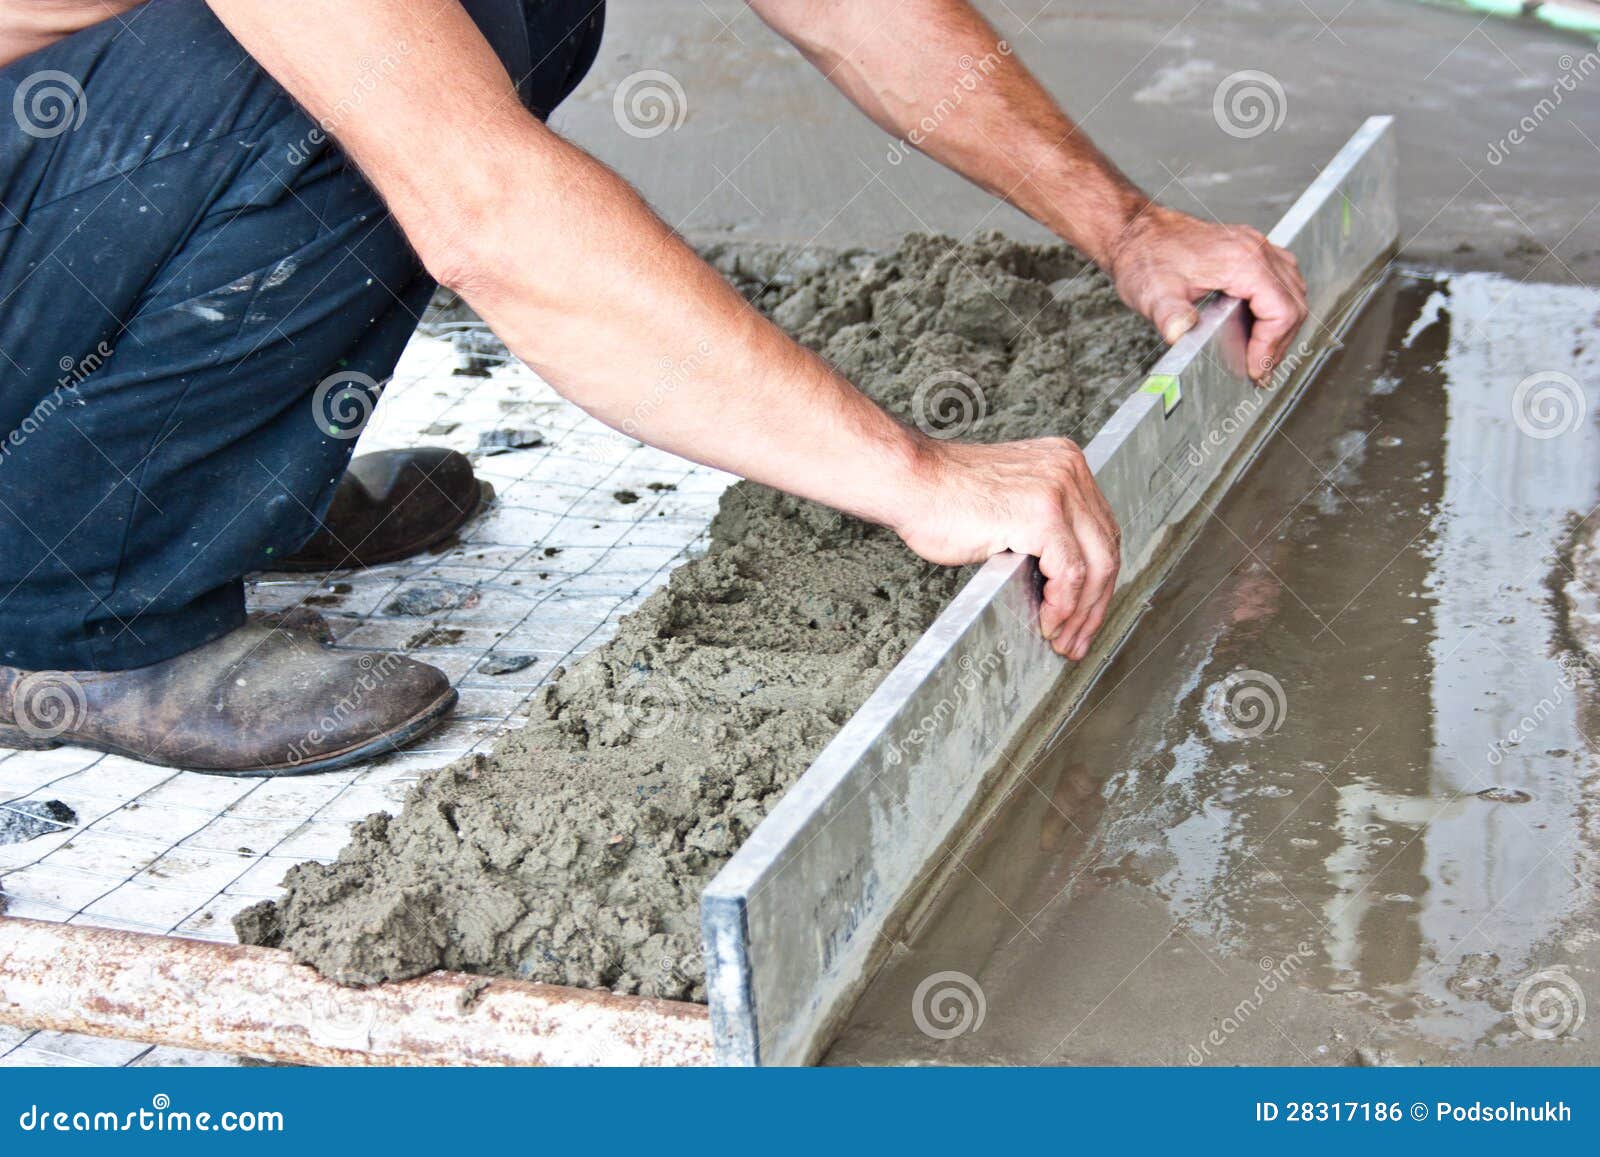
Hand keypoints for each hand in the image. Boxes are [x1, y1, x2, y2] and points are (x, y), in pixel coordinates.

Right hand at [892, 437, 1119, 660]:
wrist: (911, 482)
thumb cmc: (944, 497)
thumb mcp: (1011, 503)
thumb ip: (1043, 527)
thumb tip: (1063, 580)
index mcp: (1065, 463)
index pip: (1101, 531)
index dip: (1097, 581)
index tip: (1086, 614)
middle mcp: (1069, 470)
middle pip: (1105, 549)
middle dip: (1095, 603)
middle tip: (1079, 638)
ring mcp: (1059, 490)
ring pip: (1095, 565)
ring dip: (1081, 612)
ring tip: (1063, 639)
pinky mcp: (1042, 515)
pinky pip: (1069, 573)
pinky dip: (1063, 606)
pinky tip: (1048, 622)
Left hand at [1106, 204, 1307, 381]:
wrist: (1137, 233)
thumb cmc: (1146, 257)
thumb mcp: (1154, 292)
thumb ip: (1169, 315)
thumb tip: (1180, 334)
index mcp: (1242, 261)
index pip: (1281, 310)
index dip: (1270, 346)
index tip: (1254, 369)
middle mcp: (1256, 250)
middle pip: (1293, 303)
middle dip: (1278, 342)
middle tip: (1259, 370)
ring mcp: (1255, 248)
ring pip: (1292, 291)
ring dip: (1280, 326)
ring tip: (1259, 354)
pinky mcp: (1248, 251)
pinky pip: (1279, 280)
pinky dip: (1275, 306)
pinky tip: (1256, 327)